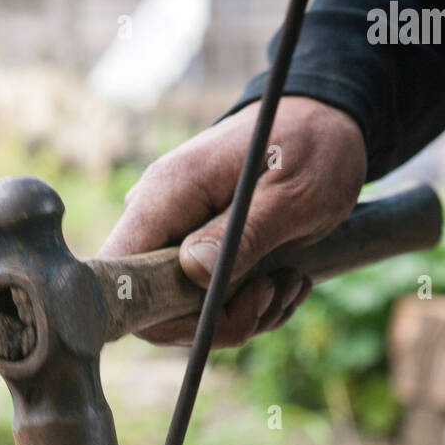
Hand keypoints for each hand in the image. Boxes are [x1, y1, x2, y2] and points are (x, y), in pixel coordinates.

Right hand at [97, 96, 366, 346]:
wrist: (324, 123)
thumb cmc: (310, 146)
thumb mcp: (292, 194)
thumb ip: (242, 234)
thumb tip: (193, 271)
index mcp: (168, 195)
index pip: (120, 274)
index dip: (157, 313)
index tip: (217, 310)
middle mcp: (158, 218)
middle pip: (156, 309)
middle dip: (218, 321)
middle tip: (272, 292)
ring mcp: (174, 238)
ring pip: (185, 315)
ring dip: (245, 316)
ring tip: (287, 280)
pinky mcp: (194, 253)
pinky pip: (206, 307)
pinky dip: (250, 307)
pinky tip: (283, 279)